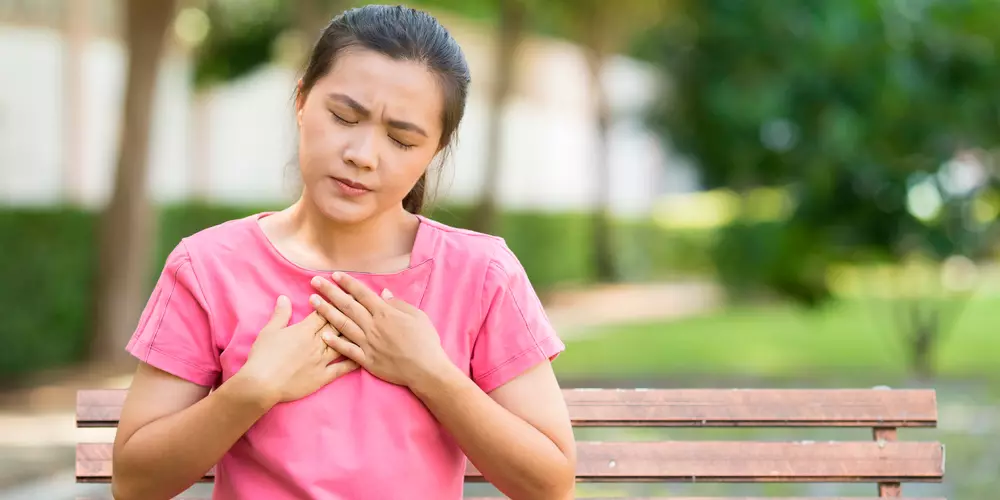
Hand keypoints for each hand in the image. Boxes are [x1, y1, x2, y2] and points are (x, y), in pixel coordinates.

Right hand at [238, 295, 359, 405]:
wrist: (262, 384)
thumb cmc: (262, 356)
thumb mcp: (269, 331)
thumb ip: (280, 314)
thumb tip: (284, 297)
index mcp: (304, 330)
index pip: (324, 313)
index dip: (334, 303)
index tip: (345, 294)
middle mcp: (317, 343)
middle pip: (337, 325)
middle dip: (349, 314)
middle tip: (362, 306)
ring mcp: (322, 360)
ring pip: (343, 344)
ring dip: (355, 335)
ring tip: (369, 328)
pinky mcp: (323, 377)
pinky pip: (342, 368)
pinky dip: (354, 362)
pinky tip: (364, 356)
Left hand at [308, 272, 450, 387]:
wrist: (426, 369)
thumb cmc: (426, 342)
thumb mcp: (418, 316)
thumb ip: (399, 304)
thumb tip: (384, 293)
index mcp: (386, 313)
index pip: (362, 294)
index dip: (348, 283)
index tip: (335, 275)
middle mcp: (373, 326)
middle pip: (348, 305)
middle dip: (330, 292)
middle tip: (315, 281)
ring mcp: (368, 343)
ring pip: (343, 324)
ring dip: (326, 311)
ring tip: (313, 301)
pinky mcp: (367, 360)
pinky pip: (347, 349)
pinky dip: (335, 342)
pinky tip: (322, 335)